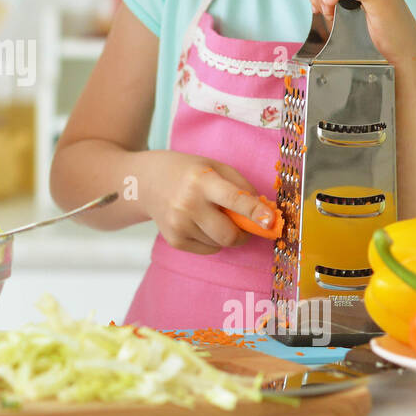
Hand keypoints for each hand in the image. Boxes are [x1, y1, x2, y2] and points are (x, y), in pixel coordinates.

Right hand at [139, 151, 276, 254]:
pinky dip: (211, 240)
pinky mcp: (174, 240)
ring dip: (224, 233)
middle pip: (229, 234)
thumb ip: (241, 187)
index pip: (233, 199)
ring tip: (209, 215)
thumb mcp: (214, 166)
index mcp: (200, 180)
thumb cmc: (187, 172)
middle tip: (244, 225)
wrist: (144, 182)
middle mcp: (187, 204)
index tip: (271, 221)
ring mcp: (178, 224)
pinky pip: (208, 249)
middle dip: (244, 234)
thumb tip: (264, 214)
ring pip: (220, 243)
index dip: (255, 211)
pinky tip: (198, 223)